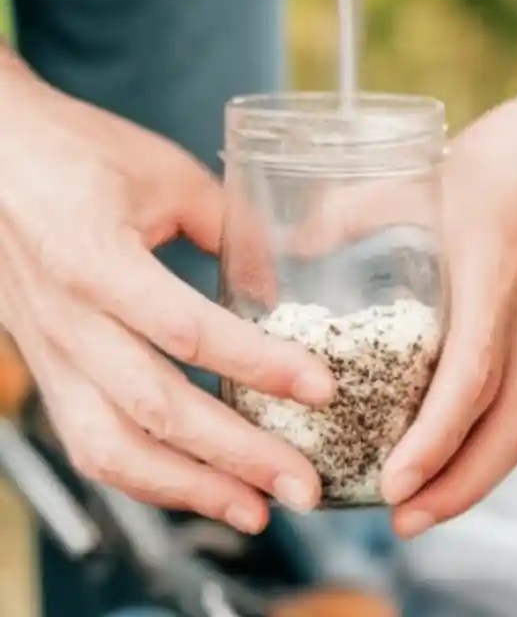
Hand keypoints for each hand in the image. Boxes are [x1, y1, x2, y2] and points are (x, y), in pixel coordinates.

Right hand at [0, 50, 333, 533]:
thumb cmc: (71, 152)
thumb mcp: (161, 173)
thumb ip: (229, 225)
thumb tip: (289, 272)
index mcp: (94, 260)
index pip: (187, 331)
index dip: (260, 365)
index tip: (322, 388)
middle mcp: (66, 320)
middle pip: (156, 409)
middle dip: (237, 457)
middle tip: (304, 485)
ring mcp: (50, 354)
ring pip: (113, 448)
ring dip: (190, 488)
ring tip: (257, 510)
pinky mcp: (47, 372)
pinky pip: (91, 444)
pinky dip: (147, 478)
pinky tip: (198, 490)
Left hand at [378, 36, 516, 535]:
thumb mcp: (432, 168)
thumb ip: (361, 204)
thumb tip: (299, 237)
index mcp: (496, 272)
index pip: (471, 379)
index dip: (433, 442)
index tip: (393, 482)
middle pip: (510, 427)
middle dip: (458, 488)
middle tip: (405, 519)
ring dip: (482, 476)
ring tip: (433, 504)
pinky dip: (504, 441)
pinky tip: (473, 451)